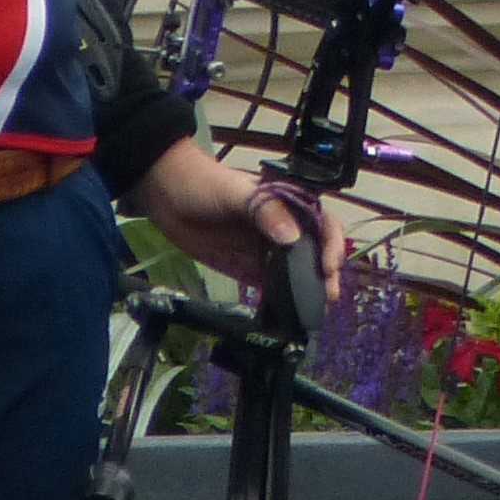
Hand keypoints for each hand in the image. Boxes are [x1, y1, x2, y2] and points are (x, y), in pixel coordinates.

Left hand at [126, 138, 346, 305]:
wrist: (166, 196)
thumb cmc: (205, 184)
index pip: (324, 223)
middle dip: (327, 274)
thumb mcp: (236, 192)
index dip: (333, 244)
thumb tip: (292, 239)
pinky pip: (273, 285)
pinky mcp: (250, 268)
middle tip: (326, 297)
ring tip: (314, 310)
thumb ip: (266, 211)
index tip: (328, 266)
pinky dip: (284, 300)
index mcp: (291, 203)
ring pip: (299, 272)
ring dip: (310, 290)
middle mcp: (285, 228)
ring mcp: (268, 250)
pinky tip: (288, 315)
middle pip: (317, 252)